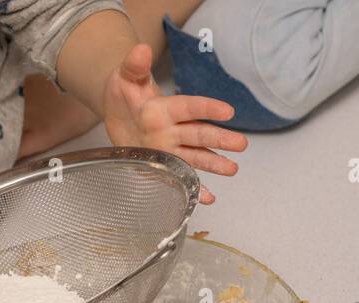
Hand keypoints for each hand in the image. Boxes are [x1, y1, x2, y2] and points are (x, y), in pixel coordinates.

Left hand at [101, 44, 246, 203]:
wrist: (116, 112)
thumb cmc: (124, 92)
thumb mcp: (125, 77)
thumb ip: (134, 66)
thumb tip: (140, 49)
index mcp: (164, 108)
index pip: (189, 107)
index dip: (207, 109)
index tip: (227, 111)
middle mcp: (172, 129)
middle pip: (199, 134)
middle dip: (220, 140)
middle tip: (242, 144)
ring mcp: (170, 148)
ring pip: (196, 155)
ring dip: (214, 163)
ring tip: (233, 169)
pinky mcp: (165, 164)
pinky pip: (182, 177)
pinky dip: (195, 189)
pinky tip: (209, 198)